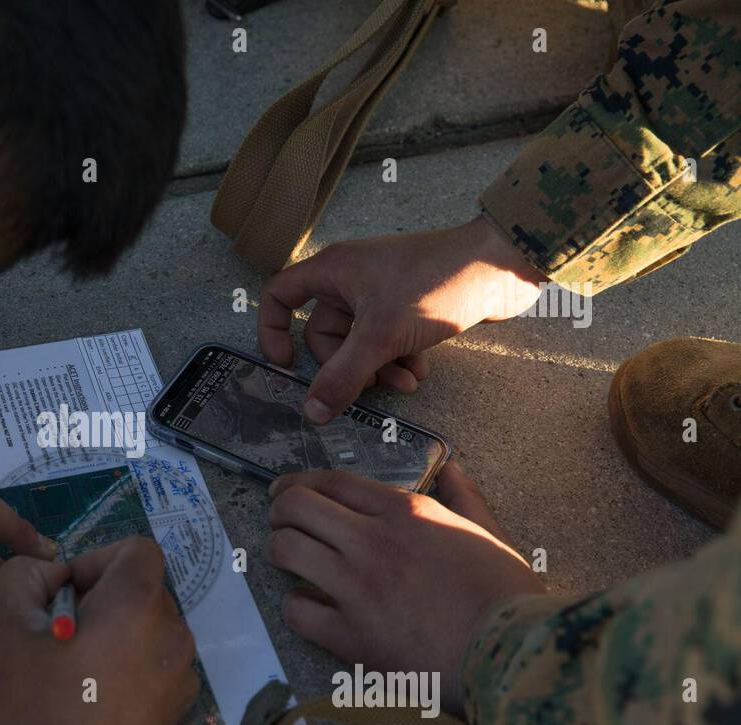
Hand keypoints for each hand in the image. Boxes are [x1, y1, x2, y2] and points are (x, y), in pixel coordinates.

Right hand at [0, 538, 198, 724]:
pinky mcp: (179, 712)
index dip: (96, 560)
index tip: (65, 594)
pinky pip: (156, 668)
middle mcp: (173, 634)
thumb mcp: (11, 625)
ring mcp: (181, 677)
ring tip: (74, 672)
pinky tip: (93, 702)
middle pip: (144, 591)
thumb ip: (26, 575)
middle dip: (103, 600)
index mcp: (138, 604)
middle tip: (61, 635)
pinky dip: (130, 670)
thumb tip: (49, 574)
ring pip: (150, 631)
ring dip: (116, 636)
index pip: (137, 549)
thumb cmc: (34, 706)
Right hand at [258, 214, 547, 423]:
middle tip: (372, 384)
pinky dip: (398, 358)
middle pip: (323, 333)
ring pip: (358, 342)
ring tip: (407, 382)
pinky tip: (420, 369)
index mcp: (332, 271)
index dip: (273, 330)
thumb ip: (342, 377)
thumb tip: (312, 411)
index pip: (279, 295)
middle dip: (348, 365)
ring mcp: (379, 291)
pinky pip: (385, 340)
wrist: (500, 266)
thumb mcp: (380, 337)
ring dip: (378, 368)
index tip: (285, 364)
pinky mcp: (405, 304)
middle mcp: (350, 278)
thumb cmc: (435, 282)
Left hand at [264, 463, 544, 715]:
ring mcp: (357, 587)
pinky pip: (296, 611)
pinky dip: (295, 607)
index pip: (333, 482)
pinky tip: (308, 608)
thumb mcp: (491, 534)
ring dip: (279, 551)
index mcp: (406, 513)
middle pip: (297, 507)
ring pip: (286, 550)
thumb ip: (465, 498)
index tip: (286, 490)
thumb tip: (451, 469)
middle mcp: (374, 541)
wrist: (514, 657)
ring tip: (287, 560)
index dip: (300, 482)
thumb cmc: (508, 598)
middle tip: (280, 522)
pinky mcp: (350, 635)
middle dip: (280, 510)